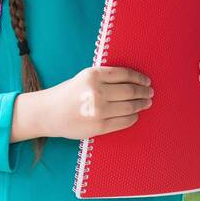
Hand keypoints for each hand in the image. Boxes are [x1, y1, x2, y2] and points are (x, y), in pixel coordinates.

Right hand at [33, 66, 153, 139]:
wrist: (49, 113)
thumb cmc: (69, 93)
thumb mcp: (85, 77)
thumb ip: (106, 78)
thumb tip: (135, 81)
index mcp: (93, 75)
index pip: (125, 74)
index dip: (139, 78)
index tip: (147, 81)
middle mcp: (97, 91)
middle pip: (130, 91)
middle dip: (144, 92)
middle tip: (150, 93)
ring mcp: (98, 110)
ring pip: (129, 106)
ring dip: (141, 105)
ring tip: (146, 103)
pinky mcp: (99, 126)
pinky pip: (123, 121)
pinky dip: (133, 117)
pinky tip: (135, 115)